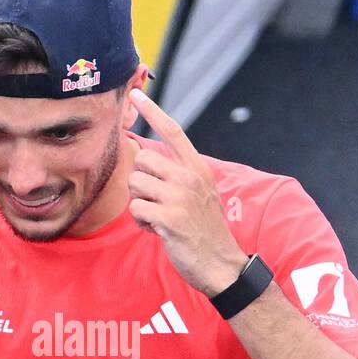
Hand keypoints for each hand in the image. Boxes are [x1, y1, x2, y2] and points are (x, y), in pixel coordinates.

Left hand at [126, 90, 246, 296]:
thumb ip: (179, 176)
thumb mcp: (201, 195)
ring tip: (158, 218)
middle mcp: (190, 177)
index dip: (152, 111)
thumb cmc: (205, 231)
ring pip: (136, 184)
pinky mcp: (169, 218)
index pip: (173, 131)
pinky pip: (136, 209)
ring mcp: (180, 197)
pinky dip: (141, 222)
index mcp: (198, 168)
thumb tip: (148, 161)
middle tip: (155, 202)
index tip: (136, 93)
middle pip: (143, 160)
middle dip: (140, 182)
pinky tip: (156, 230)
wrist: (221, 264)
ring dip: (140, 204)